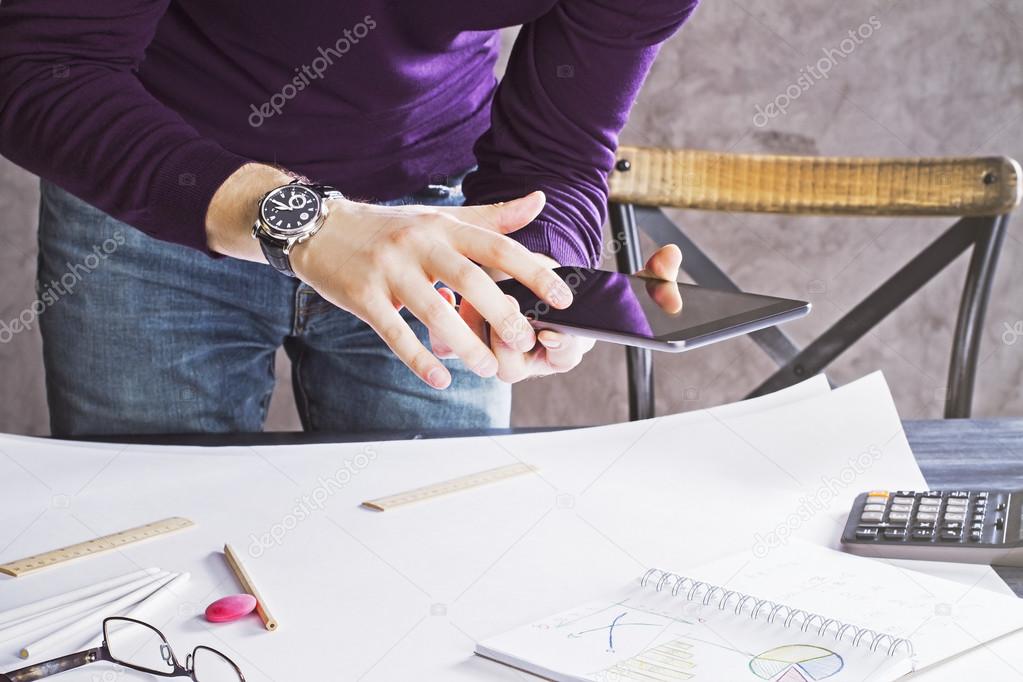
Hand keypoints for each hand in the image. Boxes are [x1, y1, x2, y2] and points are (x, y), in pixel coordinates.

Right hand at [285, 190, 574, 389]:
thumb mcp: (439, 217)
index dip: (533, 272)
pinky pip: (395, 332)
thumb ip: (491, 217)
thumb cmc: (389, 228)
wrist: (319, 228)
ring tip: (487, 367)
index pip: (497, 247)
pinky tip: (440, 378)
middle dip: (502, 314)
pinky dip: (419, 357)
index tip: (562, 297)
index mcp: (444, 226)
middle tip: (524, 341)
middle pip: (469, 279)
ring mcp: (389, 269)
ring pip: (434, 310)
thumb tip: (540, 201)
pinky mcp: (362, 295)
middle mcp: (419, 244)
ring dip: (464, 344)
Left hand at [431, 244, 683, 382]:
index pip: (565, 357)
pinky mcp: (472, 344)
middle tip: (507, 318)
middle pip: (518, 366)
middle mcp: (532, 358)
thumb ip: (650, 274)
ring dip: (478, 334)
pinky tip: (445, 307)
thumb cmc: (569, 289)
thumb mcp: (611, 281)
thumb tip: (673, 259)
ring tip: (471, 306)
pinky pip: (457, 349)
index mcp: (566, 348)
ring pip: (486, 359)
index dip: (560, 347)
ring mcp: (500, 354)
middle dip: (511, 343)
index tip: (551, 332)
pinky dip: (448, 335)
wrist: (527, 280)